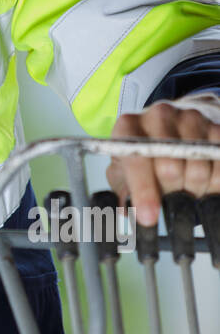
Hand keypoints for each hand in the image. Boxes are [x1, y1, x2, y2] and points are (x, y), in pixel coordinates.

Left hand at [105, 97, 219, 225]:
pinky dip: (214, 184)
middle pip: (170, 168)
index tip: (149, 218)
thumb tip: (125, 214)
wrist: (175, 127)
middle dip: (171, 192)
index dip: (143, 190)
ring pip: (198, 171)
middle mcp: (158, 115)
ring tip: (186, 184)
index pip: (136, 159)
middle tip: (171, 194)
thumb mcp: (125, 171)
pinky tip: (205, 180)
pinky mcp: (215, 127)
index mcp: (129, 126)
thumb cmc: (144, 155)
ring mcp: (190, 118)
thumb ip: (123, 191)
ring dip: (194, 189)